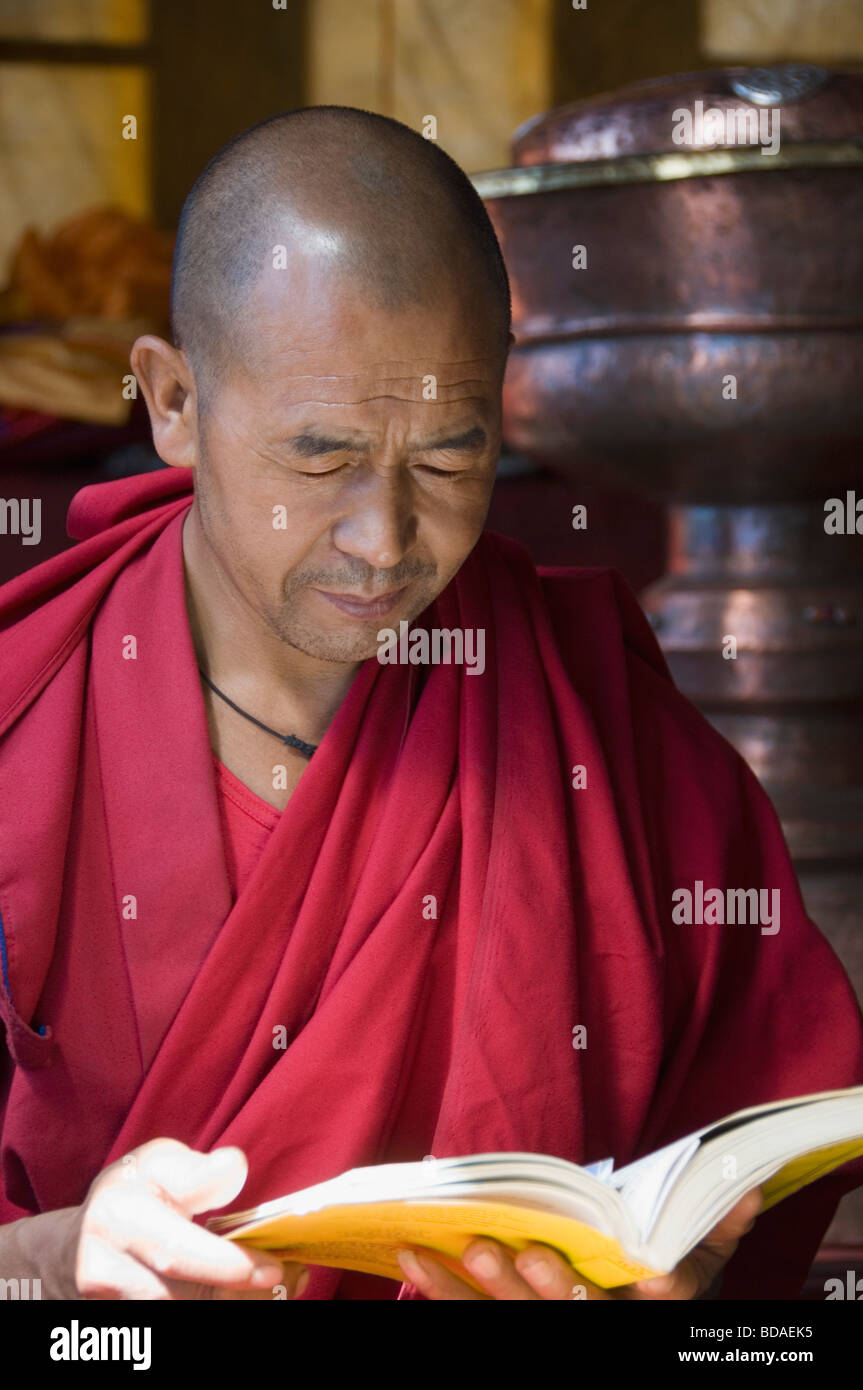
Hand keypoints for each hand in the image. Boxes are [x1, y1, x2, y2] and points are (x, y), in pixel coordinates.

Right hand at [33, 1138, 306, 1299]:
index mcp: (117, 1219)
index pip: (177, 1253)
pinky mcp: (123, 1331)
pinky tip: (249, 1296)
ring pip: (183, 1315)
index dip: (228, 1265)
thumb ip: (195, 1169)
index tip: (273, 1266)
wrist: (77, 1246)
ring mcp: (110, 1308)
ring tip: (280, 1287)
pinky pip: (176, 1325)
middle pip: (184, 1297)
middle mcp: (106, 1272)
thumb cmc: (129, 1195)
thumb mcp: (155, 1164)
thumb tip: (235, 1167)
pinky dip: (219, 1311)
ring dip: (237, 1305)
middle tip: (289, 1277)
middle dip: (242, 1292)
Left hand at [396, 1185, 762, 1299]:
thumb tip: (747, 1189)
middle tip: (529, 1253)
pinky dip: (437, 1288)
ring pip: (515, 1323)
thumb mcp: (696, 1255)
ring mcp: (550, 1333)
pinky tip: (409, 1251)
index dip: (661, 1290)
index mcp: (646, 1309)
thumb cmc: (655, 1270)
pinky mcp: (505, 1328)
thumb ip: (717, 1226)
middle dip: (550, 1291)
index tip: (655, 1274)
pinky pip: (467, 1315)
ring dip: (484, 1290)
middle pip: (577, 1320)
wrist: (618, 1306)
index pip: (659, 1305)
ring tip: (466, 1248)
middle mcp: (599, 1329)